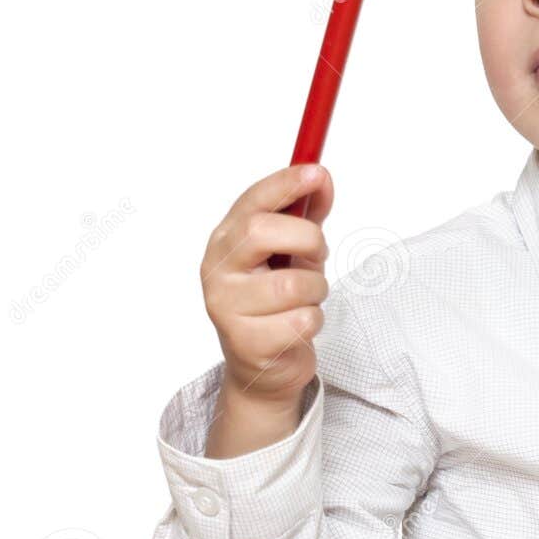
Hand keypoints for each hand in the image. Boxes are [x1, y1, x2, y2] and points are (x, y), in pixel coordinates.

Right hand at [200, 163, 332, 441]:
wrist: (262, 366)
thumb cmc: (276, 299)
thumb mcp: (292, 250)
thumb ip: (306, 212)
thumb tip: (321, 177)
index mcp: (225, 240)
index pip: (252, 201)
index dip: (285, 183)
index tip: (318, 172)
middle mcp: (217, 270)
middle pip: (263, 232)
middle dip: (308, 239)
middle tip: (317, 254)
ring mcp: (226, 308)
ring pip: (294, 284)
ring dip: (316, 290)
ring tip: (305, 299)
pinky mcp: (247, 344)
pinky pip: (303, 321)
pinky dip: (313, 321)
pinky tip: (297, 327)